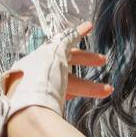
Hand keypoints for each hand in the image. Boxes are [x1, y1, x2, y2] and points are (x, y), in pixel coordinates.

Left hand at [0, 19, 112, 136]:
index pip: (61, 41)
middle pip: (67, 62)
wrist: (26, 109)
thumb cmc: (39, 78)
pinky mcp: (48, 105)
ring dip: (90, 86)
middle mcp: (41, 70)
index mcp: (42, 55)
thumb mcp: (55, 53)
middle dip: (87, 60)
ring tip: (109, 90)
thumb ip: (66, 40)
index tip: (89, 27)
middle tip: (104, 60)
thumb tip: (79, 28)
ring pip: (70, 83)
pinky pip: (65, 96)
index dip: (76, 34)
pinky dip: (78, 95)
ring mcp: (44, 89)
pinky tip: (87, 97)